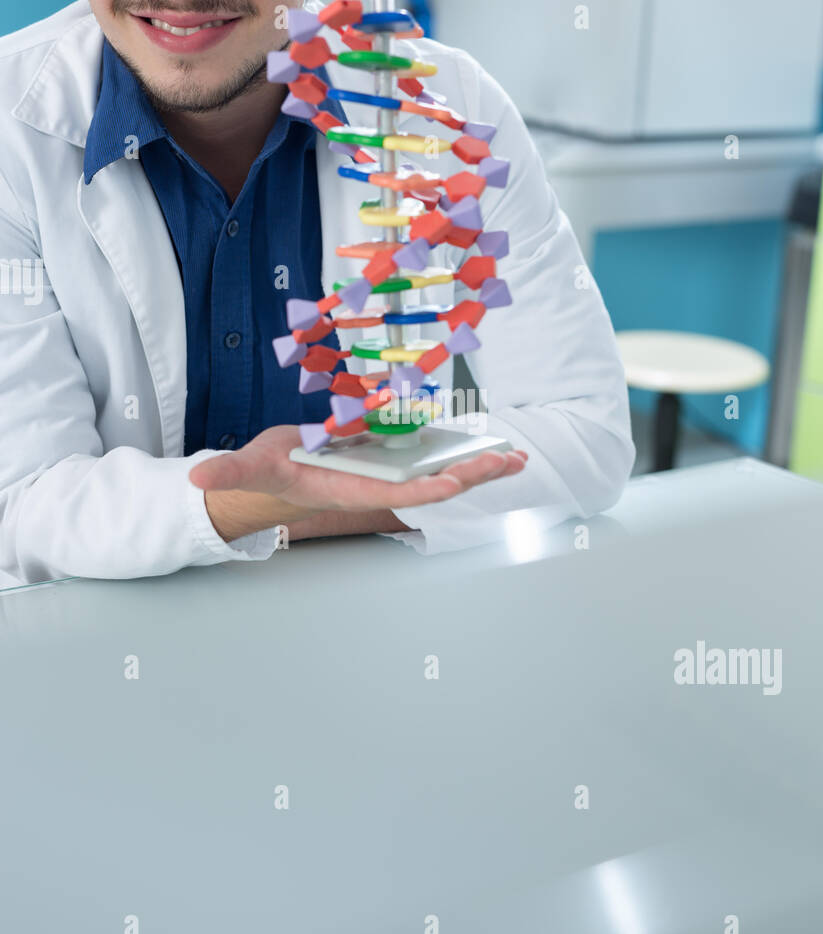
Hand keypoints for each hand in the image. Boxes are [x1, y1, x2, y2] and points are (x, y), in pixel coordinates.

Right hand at [189, 424, 528, 514]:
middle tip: (511, 462)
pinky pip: (429, 454)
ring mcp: (386, 470)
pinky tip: (484, 443)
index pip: (394, 489)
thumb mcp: (246, 469)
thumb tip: (197, 478)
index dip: (426, 486)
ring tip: (514, 456)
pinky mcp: (387, 455)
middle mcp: (376, 482)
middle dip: (470, 474)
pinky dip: (457, 449)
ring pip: (438, 468)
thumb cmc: (265, 475)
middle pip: (431, 481)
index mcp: (349, 486)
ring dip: (474, 464)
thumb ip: (225, 473)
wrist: (273, 479)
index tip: (456, 481)